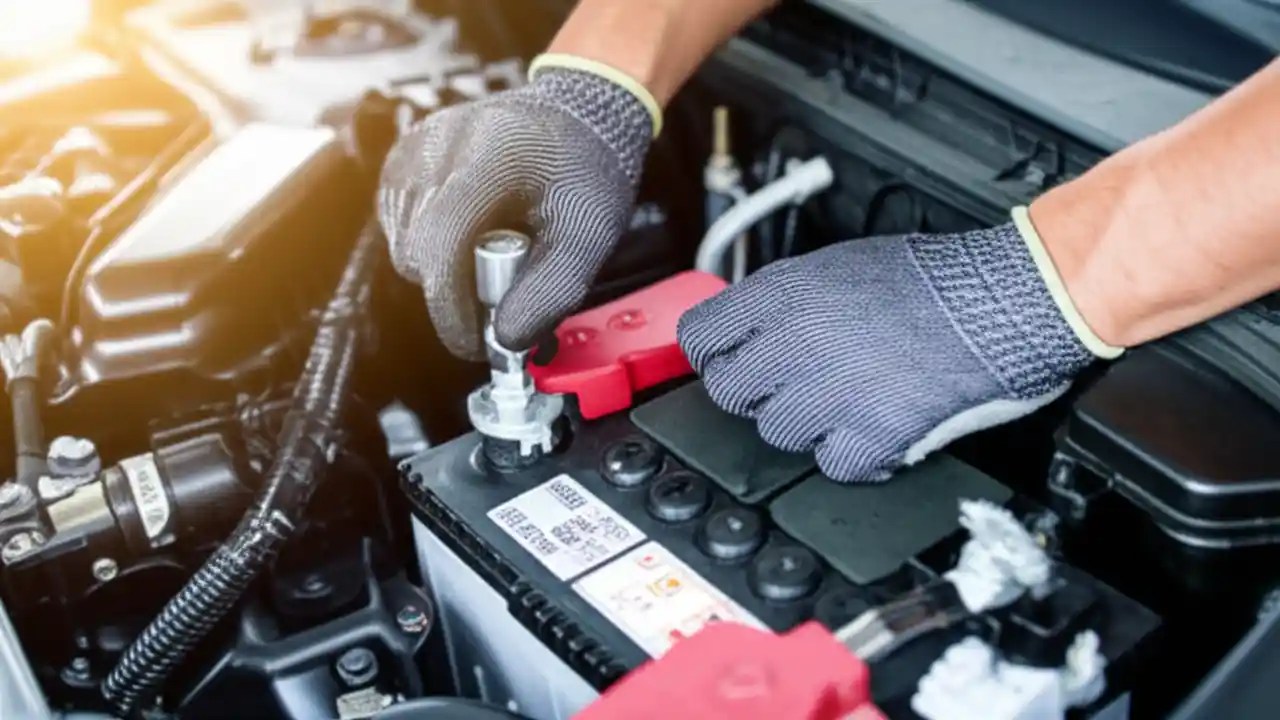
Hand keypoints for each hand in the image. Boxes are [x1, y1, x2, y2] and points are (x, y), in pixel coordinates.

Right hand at [377, 68, 652, 359]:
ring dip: (444, 266)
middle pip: (418, 254)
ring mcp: (413, 146)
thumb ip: (553, 291)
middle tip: (506, 284)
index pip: (440, 249)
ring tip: (492, 245)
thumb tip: (506, 340)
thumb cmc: (586, 171)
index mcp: (487, 159)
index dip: (453, 311)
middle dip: (457, 288)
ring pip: (403, 245)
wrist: (578, 111)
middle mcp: (438, 145)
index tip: (478, 342)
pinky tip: (470, 227)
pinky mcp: (402, 154)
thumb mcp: (591, 236)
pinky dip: (429, 241)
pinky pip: (399, 224)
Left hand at [677, 220, 1109, 481]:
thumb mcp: (841, 264)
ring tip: (848, 401)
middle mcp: (798, 339)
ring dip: (809, 425)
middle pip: (729, 393)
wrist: (1006, 301)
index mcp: (787, 291)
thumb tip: (747, 331)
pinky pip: (832, 465)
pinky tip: (876, 430)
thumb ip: (785, 300)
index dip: (713, 355)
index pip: (700, 337)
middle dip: (759, 394)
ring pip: (777, 433)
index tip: (730, 363)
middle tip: (795, 387)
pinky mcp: (872, 433)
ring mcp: (832, 390)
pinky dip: (855, 455)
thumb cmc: (935, 281)